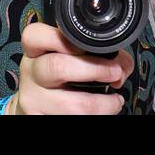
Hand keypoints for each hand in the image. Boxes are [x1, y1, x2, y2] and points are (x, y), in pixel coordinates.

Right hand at [12, 22, 134, 114]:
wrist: (38, 108)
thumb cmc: (61, 78)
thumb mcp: (70, 58)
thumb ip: (95, 51)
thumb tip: (122, 65)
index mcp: (36, 51)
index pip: (36, 35)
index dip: (65, 39)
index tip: (89, 45)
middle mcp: (32, 73)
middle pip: (58, 67)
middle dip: (95, 70)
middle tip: (115, 73)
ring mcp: (33, 99)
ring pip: (72, 104)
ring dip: (103, 104)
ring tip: (114, 101)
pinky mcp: (40, 119)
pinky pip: (74, 119)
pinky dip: (97, 116)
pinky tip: (103, 111)